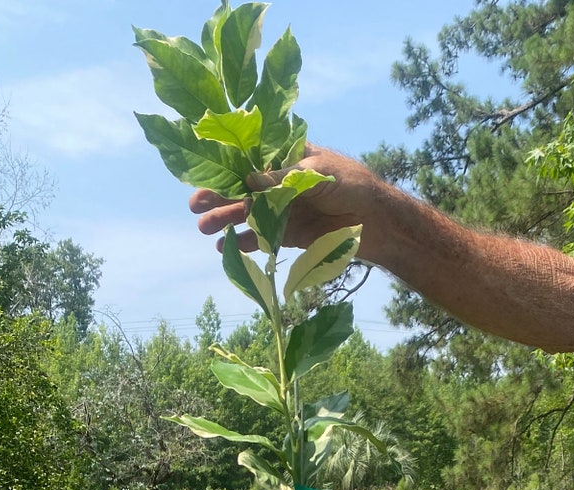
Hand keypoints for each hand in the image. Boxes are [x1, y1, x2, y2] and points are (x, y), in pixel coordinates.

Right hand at [189, 143, 386, 258]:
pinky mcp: (289, 235)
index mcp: (286, 157)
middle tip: (196, 205)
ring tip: (205, 228)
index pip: (250, 159)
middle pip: (242, 188)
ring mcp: (283, 209)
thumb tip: (247, 179)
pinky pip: (262, 239)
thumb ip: (281, 179)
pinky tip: (226, 247)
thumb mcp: (315, 173)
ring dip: (225, 220)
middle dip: (218, 195)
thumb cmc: (351, 184)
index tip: (202, 170)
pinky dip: (245, 243)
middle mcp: (280, 183)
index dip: (226, 165)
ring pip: (248, 214)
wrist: (378, 221)